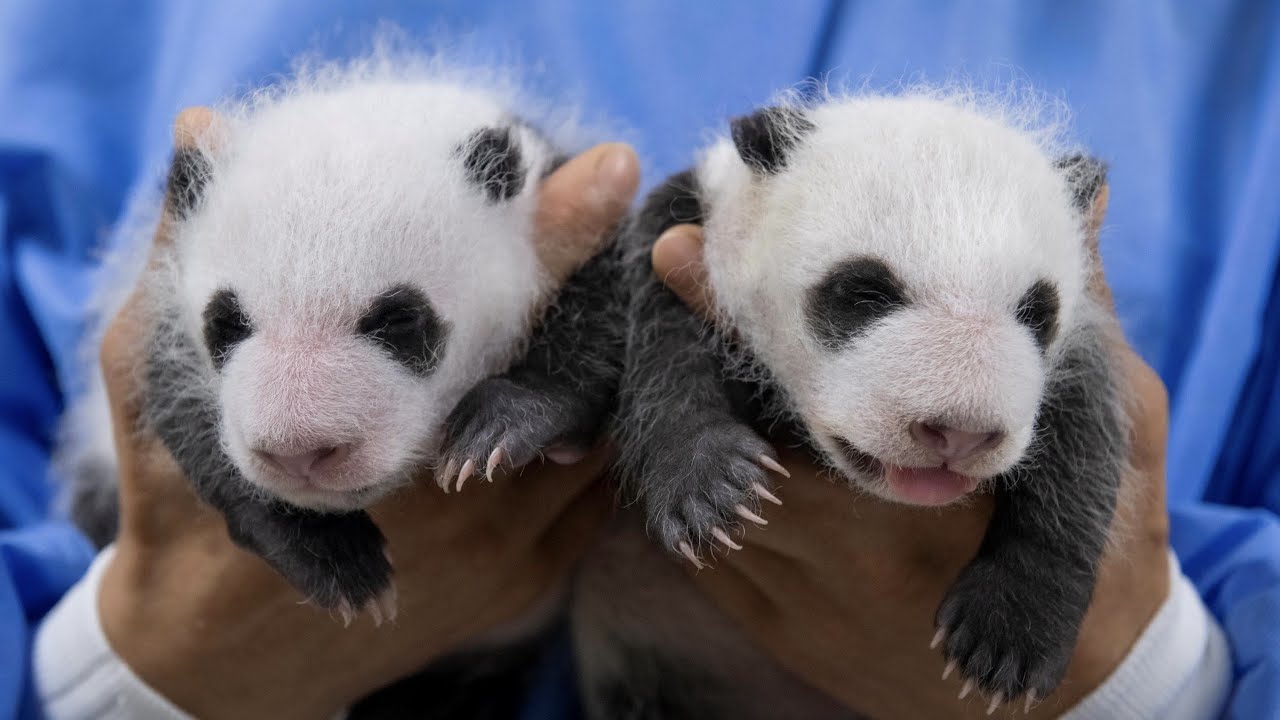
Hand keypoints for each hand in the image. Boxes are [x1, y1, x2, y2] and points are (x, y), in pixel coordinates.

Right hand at [97, 110, 639, 719]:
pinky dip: (589, 442)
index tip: (603, 175)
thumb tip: (206, 134)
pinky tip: (566, 395)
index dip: (556, 250)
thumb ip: (184, 264)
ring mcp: (509, 556)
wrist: (218, 657)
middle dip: (584, 309)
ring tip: (582, 306)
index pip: (505, 336)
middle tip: (588, 231)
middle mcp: (468, 511)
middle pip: (573, 384)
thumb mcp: (155, 387)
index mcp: (388, 454)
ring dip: (591, 374)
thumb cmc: (177, 514)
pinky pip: (594, 501)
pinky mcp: (528, 587)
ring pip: (594, 441)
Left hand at [650, 222, 1170, 717]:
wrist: (1070, 698)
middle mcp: (832, 553)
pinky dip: (697, 482)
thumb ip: (1084, 321)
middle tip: (675, 280)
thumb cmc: (1103, 560)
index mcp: (909, 503)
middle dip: (688, 359)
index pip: (791, 392)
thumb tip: (1080, 190)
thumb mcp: (1117, 434)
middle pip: (718, 438)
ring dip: (688, 418)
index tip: (679, 252)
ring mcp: (791, 596)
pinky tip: (713, 437)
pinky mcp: (770, 620)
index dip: (725, 319)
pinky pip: (699, 544)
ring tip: (682, 345)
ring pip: (698, 489)